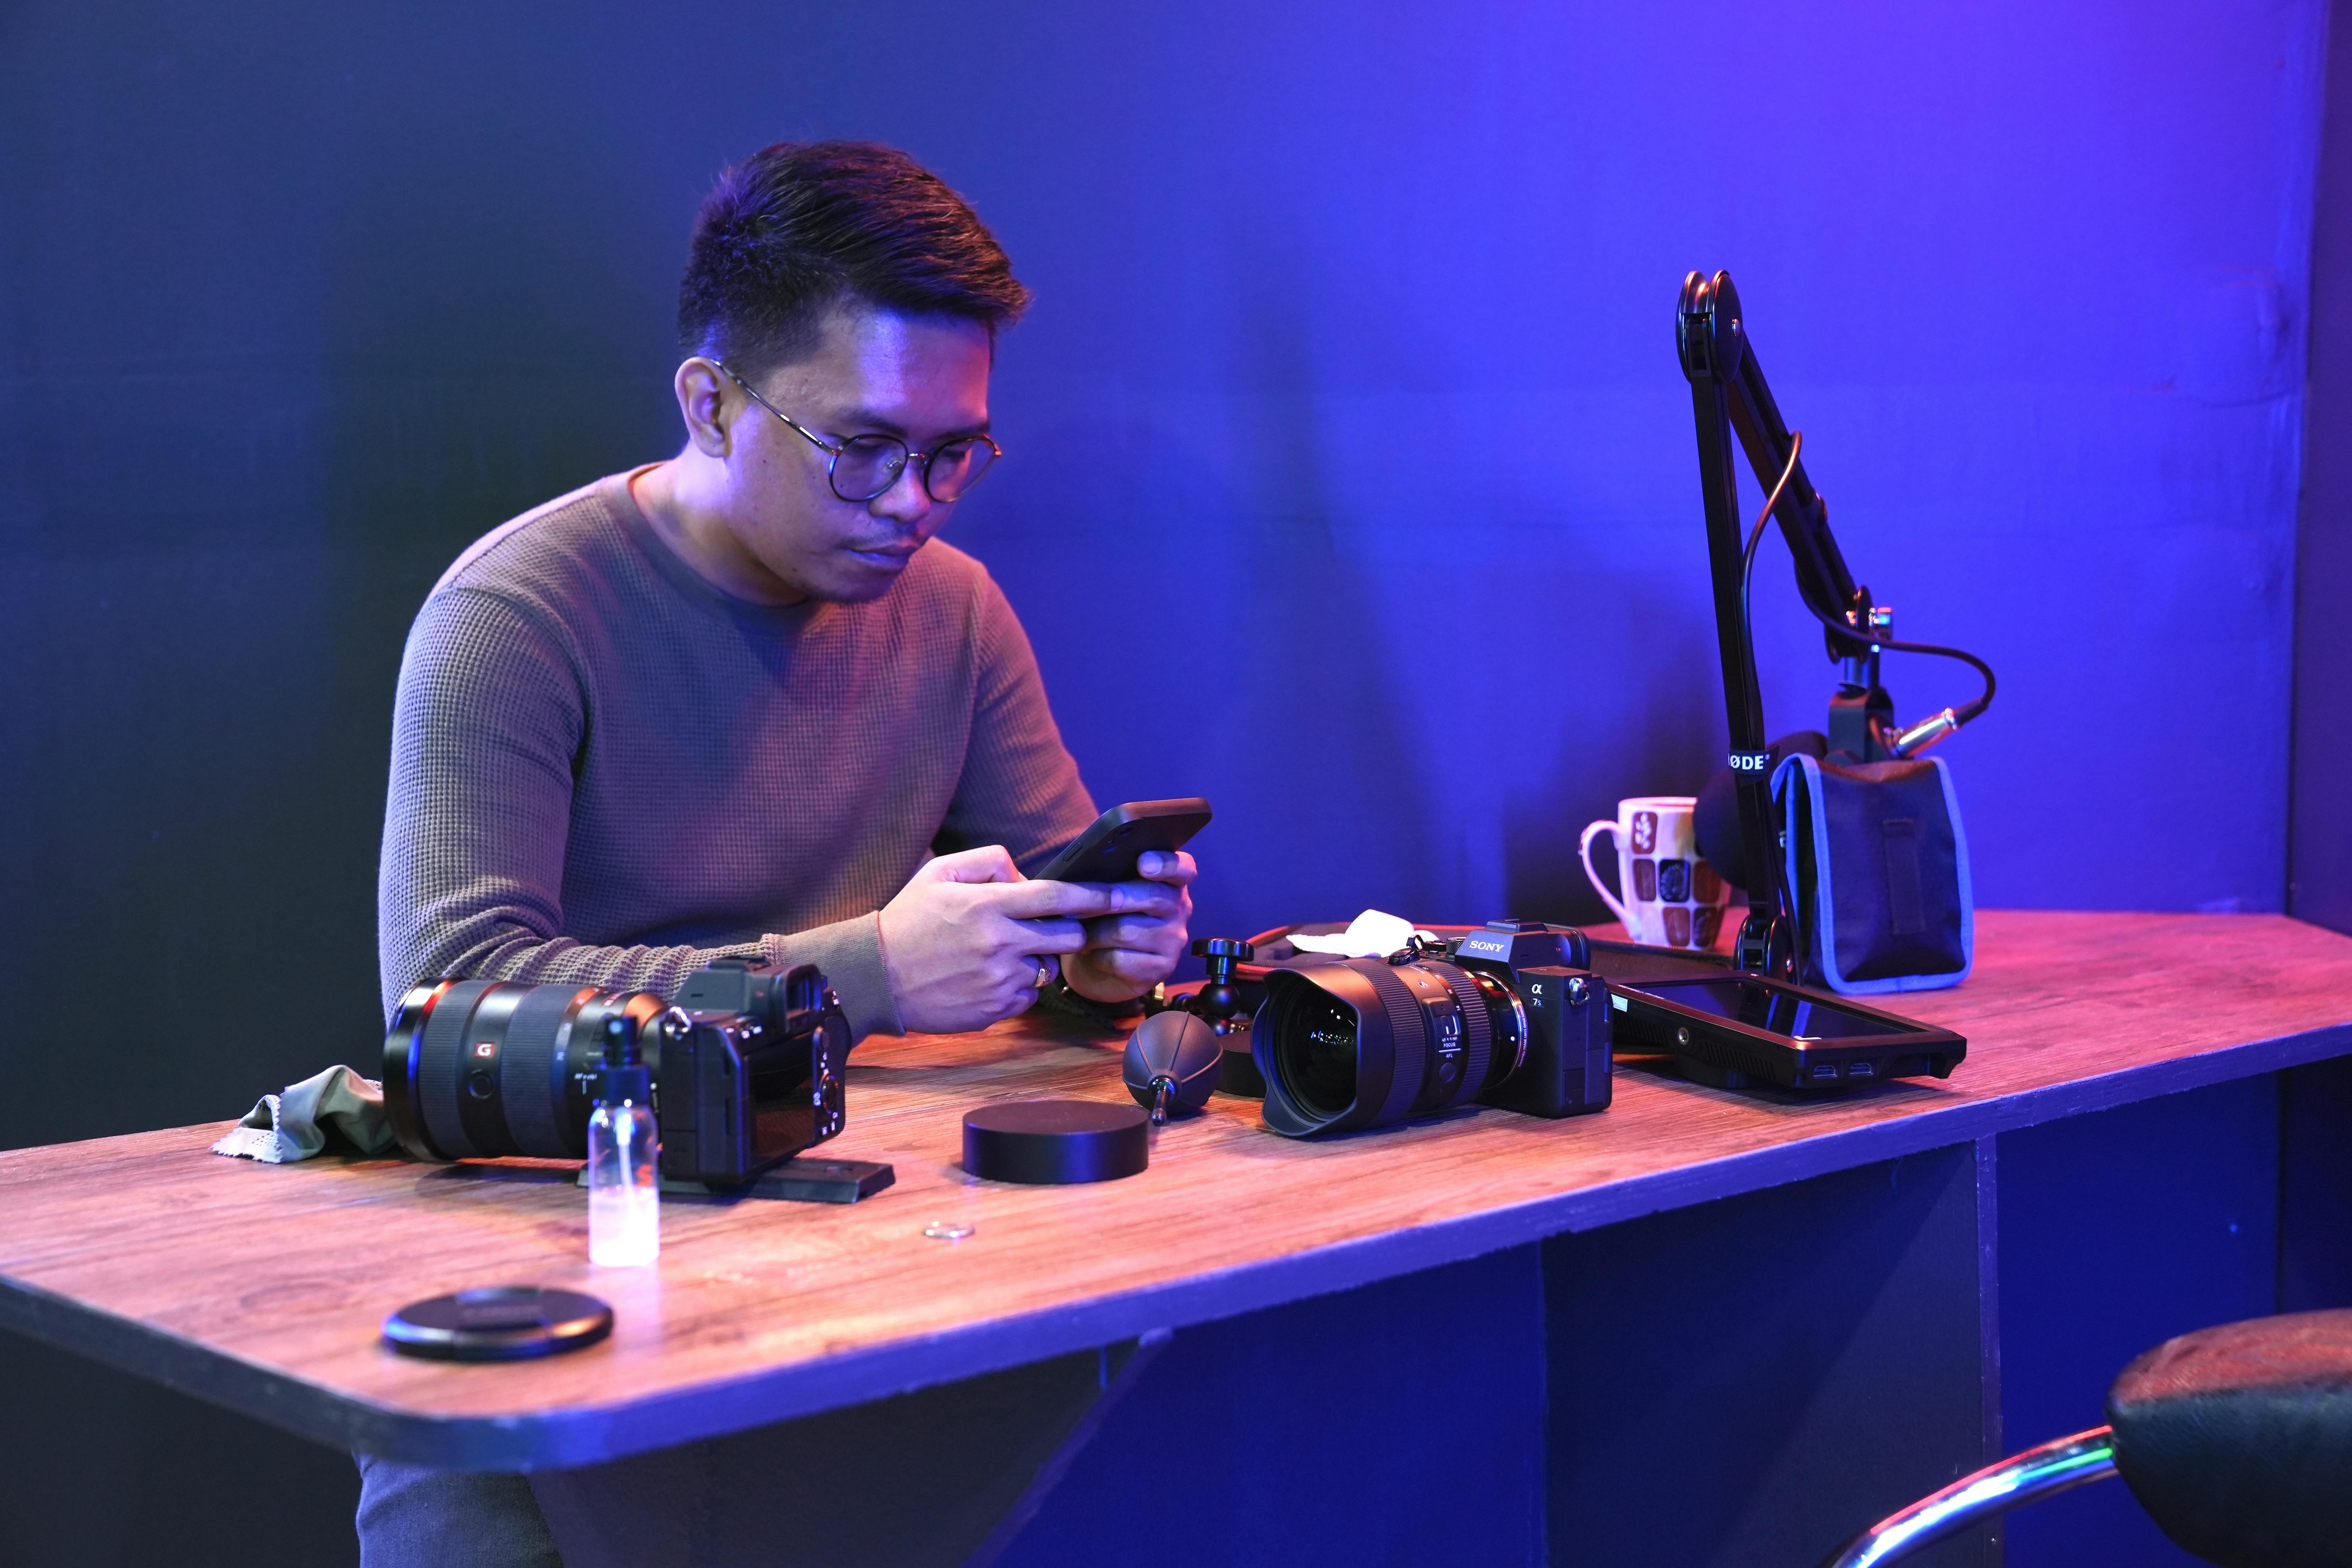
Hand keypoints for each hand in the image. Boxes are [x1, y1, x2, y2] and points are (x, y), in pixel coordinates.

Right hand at [877, 846, 1118, 1033]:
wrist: (875, 976)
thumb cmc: (908, 920)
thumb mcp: (938, 873)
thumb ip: (987, 862)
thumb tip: (1024, 875)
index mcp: (988, 906)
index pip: (1058, 898)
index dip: (1095, 895)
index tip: (1118, 894)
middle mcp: (999, 943)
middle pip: (1068, 936)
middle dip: (1070, 930)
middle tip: (1051, 927)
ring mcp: (998, 980)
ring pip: (1049, 968)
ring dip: (1038, 958)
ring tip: (1002, 953)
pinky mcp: (995, 1009)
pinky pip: (1029, 995)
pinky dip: (1019, 985)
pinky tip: (988, 976)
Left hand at [1062, 849, 1197, 1004]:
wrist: (1104, 963)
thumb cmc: (1107, 916)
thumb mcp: (1111, 890)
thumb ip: (1110, 876)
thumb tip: (1084, 872)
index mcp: (1172, 881)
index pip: (1183, 868)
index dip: (1166, 864)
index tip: (1144, 863)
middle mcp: (1180, 909)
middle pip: (1152, 897)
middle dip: (1111, 898)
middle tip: (1083, 903)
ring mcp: (1173, 941)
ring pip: (1126, 931)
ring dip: (1093, 932)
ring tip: (1077, 931)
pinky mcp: (1160, 970)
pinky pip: (1119, 959)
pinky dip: (1096, 955)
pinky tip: (1090, 952)